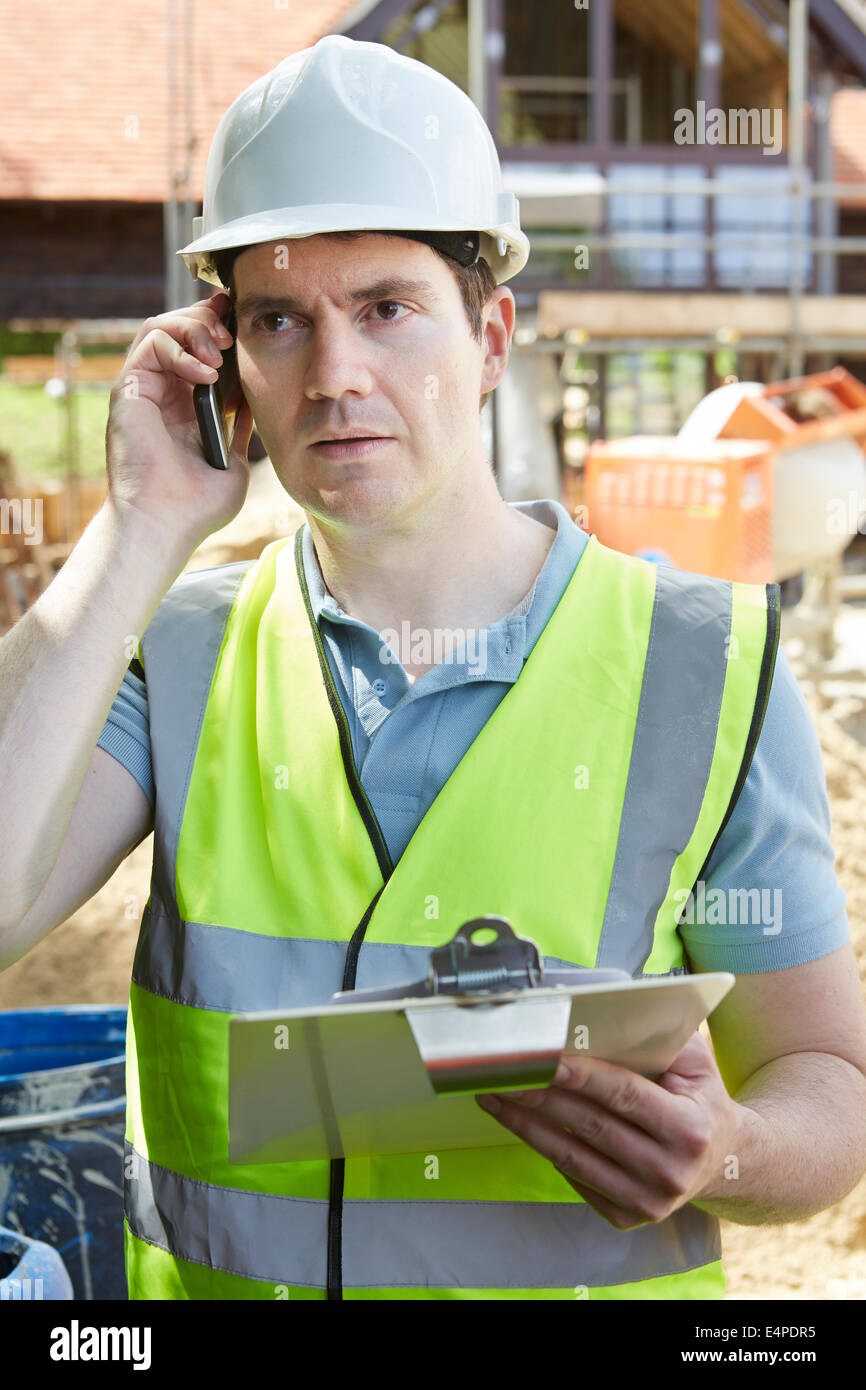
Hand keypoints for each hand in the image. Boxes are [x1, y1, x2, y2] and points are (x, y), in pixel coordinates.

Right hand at [105, 290, 253, 555]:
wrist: (167, 523)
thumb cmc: (198, 506)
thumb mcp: (235, 463)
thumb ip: (241, 430)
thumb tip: (253, 402)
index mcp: (187, 406)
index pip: (199, 349)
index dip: (219, 329)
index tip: (244, 324)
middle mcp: (163, 392)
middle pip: (180, 328)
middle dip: (208, 320)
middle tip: (231, 336)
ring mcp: (144, 388)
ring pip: (161, 326)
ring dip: (194, 328)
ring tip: (219, 351)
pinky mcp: (129, 389)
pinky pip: (150, 343)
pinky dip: (180, 348)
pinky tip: (205, 374)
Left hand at [474, 1031, 742, 1228]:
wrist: (725, 1161)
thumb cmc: (701, 1100)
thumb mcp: (697, 1064)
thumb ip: (663, 1037)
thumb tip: (607, 1014)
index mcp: (690, 1129)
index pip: (624, 1095)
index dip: (582, 1076)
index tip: (543, 1058)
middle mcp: (670, 1171)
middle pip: (590, 1126)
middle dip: (540, 1095)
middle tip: (503, 1072)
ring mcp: (648, 1202)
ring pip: (573, 1157)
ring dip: (527, 1125)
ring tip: (495, 1097)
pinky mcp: (628, 1218)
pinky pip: (576, 1179)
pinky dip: (546, 1150)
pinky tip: (523, 1124)